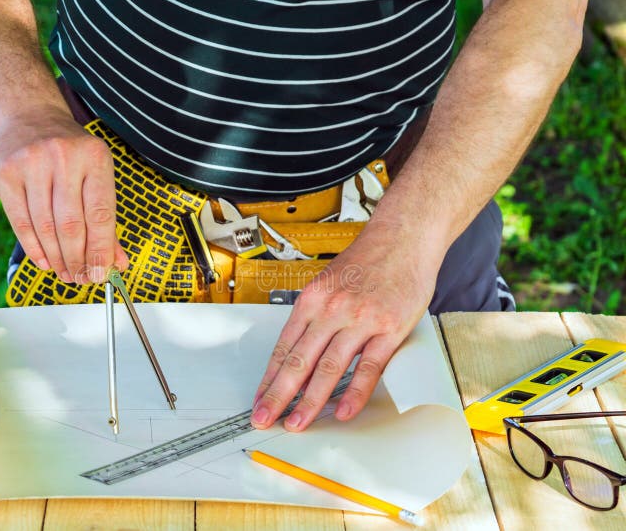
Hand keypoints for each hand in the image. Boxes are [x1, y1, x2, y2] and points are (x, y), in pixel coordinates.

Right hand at [0, 105, 128, 283]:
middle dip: (78, 259)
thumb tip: (117, 262)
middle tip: (81, 278)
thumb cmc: (69, 153)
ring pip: (45, 226)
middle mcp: (62, 158)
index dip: (101, 250)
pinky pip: (21, 222)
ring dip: (57, 258)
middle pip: (71, 224)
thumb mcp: (96, 174)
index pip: (100, 214)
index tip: (102, 274)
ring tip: (65, 274)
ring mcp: (31, 164)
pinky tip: (44, 262)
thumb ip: (106, 219)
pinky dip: (34, 248)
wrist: (26, 116)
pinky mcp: (5, 174)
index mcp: (94, 157)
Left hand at [250, 221, 441, 430]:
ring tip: (296, 423)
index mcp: (311, 300)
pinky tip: (343, 412)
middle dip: (278, 395)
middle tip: (264, 418)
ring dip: (310, 401)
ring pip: (328, 369)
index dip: (268, 378)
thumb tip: (299, 349)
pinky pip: (368, 367)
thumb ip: (315, 315)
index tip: (259, 399)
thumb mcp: (327, 282)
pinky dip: (354, 393)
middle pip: (298, 362)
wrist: (403, 238)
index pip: (283, 348)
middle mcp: (331, 310)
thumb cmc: (367, 261)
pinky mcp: (389, 329)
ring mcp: (360, 320)